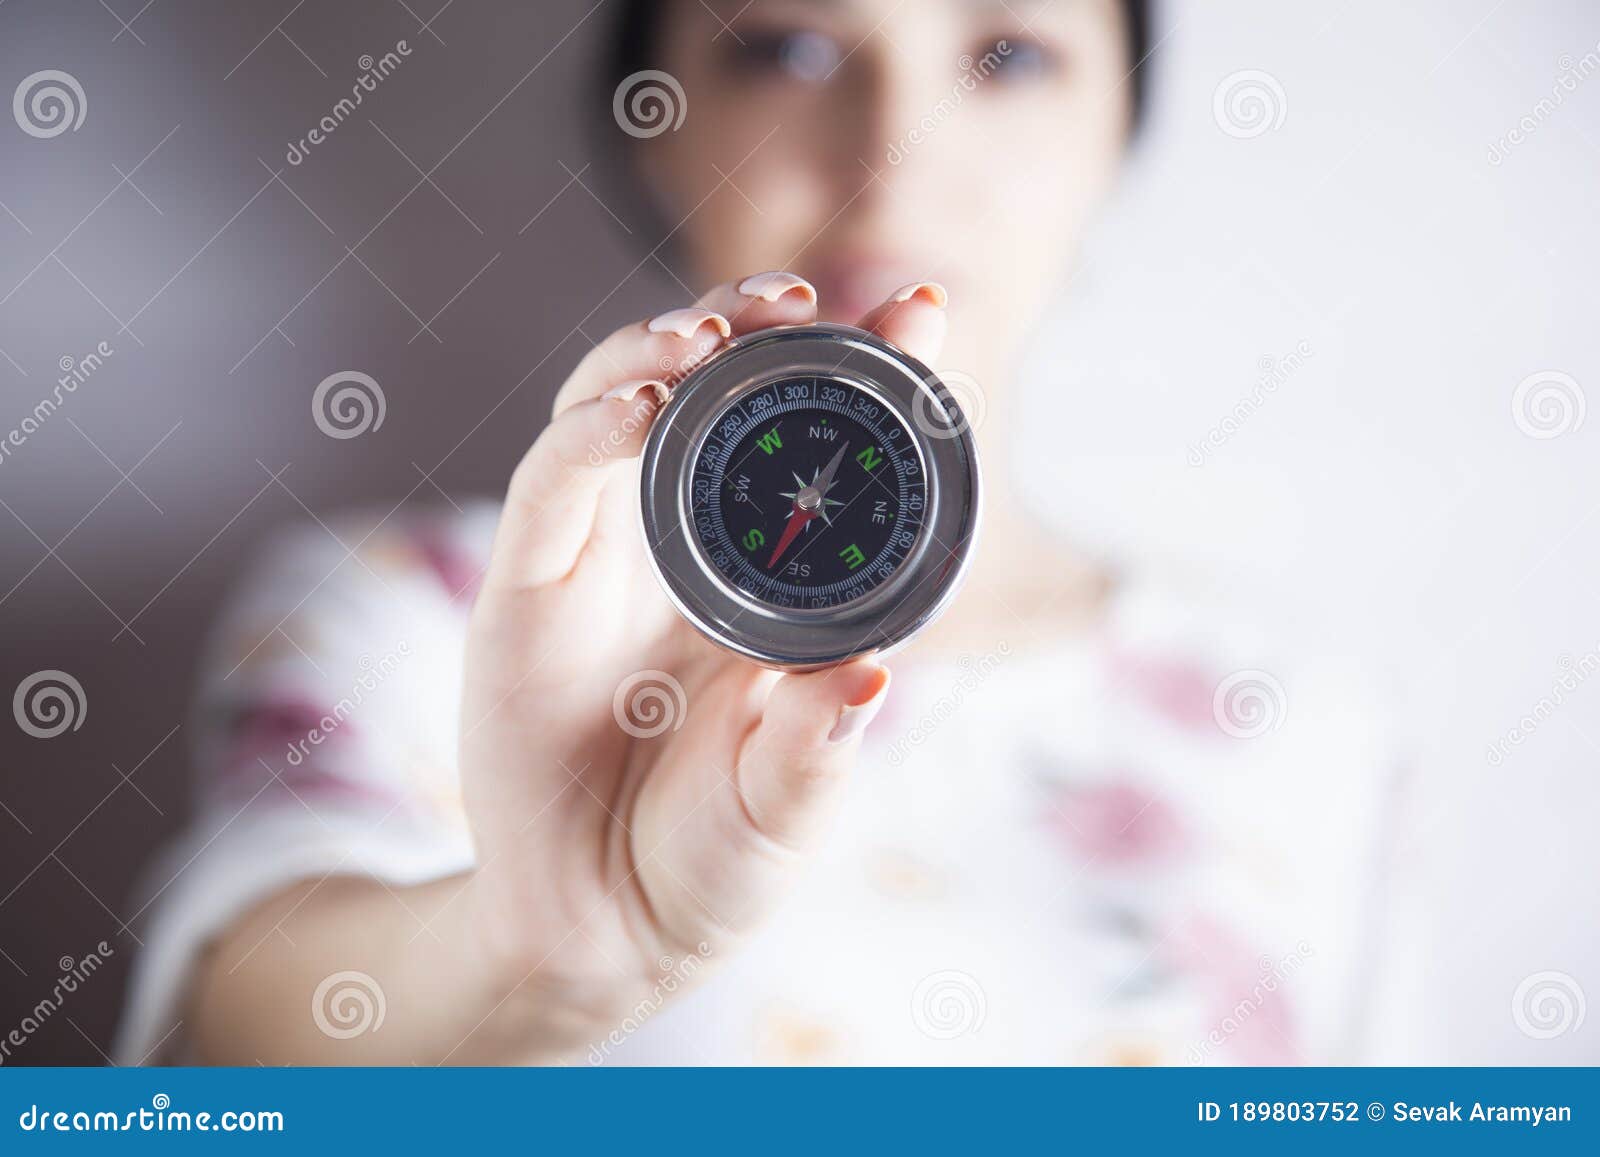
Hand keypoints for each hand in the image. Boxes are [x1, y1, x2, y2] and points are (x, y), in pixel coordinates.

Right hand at [457, 272, 948, 1054]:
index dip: (863, 369)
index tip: (923, 307)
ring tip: (713, 333)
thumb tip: (868, 679)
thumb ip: (819, 746)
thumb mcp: (788, 802)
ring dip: (658, 351)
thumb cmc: (711, 858)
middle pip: (705, 393)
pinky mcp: (522, 591)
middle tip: (801, 297)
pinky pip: (547, 486)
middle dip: (750, 328)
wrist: (603, 932)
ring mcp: (597, 561)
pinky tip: (636, 409)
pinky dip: (586, 436)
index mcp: (763, 578)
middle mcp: (680, 549)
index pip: (812, 445)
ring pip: (613, 406)